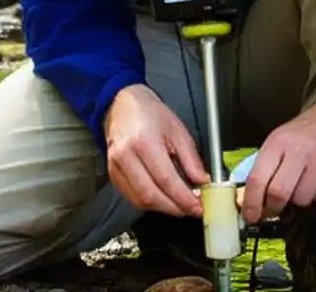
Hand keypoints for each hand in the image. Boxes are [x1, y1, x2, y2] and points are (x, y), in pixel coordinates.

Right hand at [103, 84, 208, 216]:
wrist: (122, 106)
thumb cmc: (150, 115)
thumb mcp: (178, 131)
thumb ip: (191, 159)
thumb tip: (202, 182)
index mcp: (144, 142)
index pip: (166, 180)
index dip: (184, 198)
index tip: (199, 207)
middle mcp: (126, 157)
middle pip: (151, 195)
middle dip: (174, 208)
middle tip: (192, 210)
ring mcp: (115, 168)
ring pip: (140, 200)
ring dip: (163, 208)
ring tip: (180, 204)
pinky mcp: (112, 176)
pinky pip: (131, 197)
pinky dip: (150, 202)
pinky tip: (163, 198)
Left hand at [241, 101, 315, 224]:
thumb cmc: (302, 134)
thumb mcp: (277, 141)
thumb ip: (264, 168)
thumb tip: (249, 199)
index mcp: (277, 143)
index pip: (258, 179)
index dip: (251, 203)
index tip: (250, 216)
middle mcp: (299, 152)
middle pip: (279, 193)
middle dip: (272, 208)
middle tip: (271, 210)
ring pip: (301, 200)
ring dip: (295, 200)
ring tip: (298, 187)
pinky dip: (313, 194)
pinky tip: (314, 180)